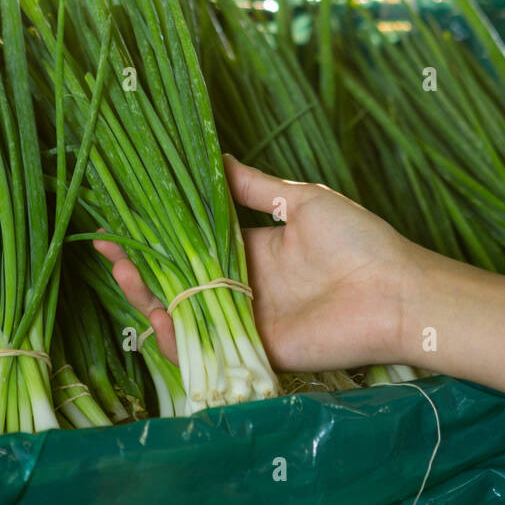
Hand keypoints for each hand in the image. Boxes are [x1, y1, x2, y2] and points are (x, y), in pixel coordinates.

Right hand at [95, 155, 424, 373]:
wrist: (396, 290)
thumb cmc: (359, 239)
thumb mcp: (300, 201)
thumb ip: (254, 189)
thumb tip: (218, 155)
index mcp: (251, 251)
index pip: (190, 243)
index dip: (155, 233)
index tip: (119, 219)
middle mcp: (242, 287)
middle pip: (178, 280)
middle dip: (139, 266)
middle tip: (108, 248)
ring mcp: (246, 320)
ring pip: (184, 313)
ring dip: (148, 297)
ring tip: (123, 272)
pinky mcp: (255, 349)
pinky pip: (207, 347)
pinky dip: (177, 336)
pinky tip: (155, 315)